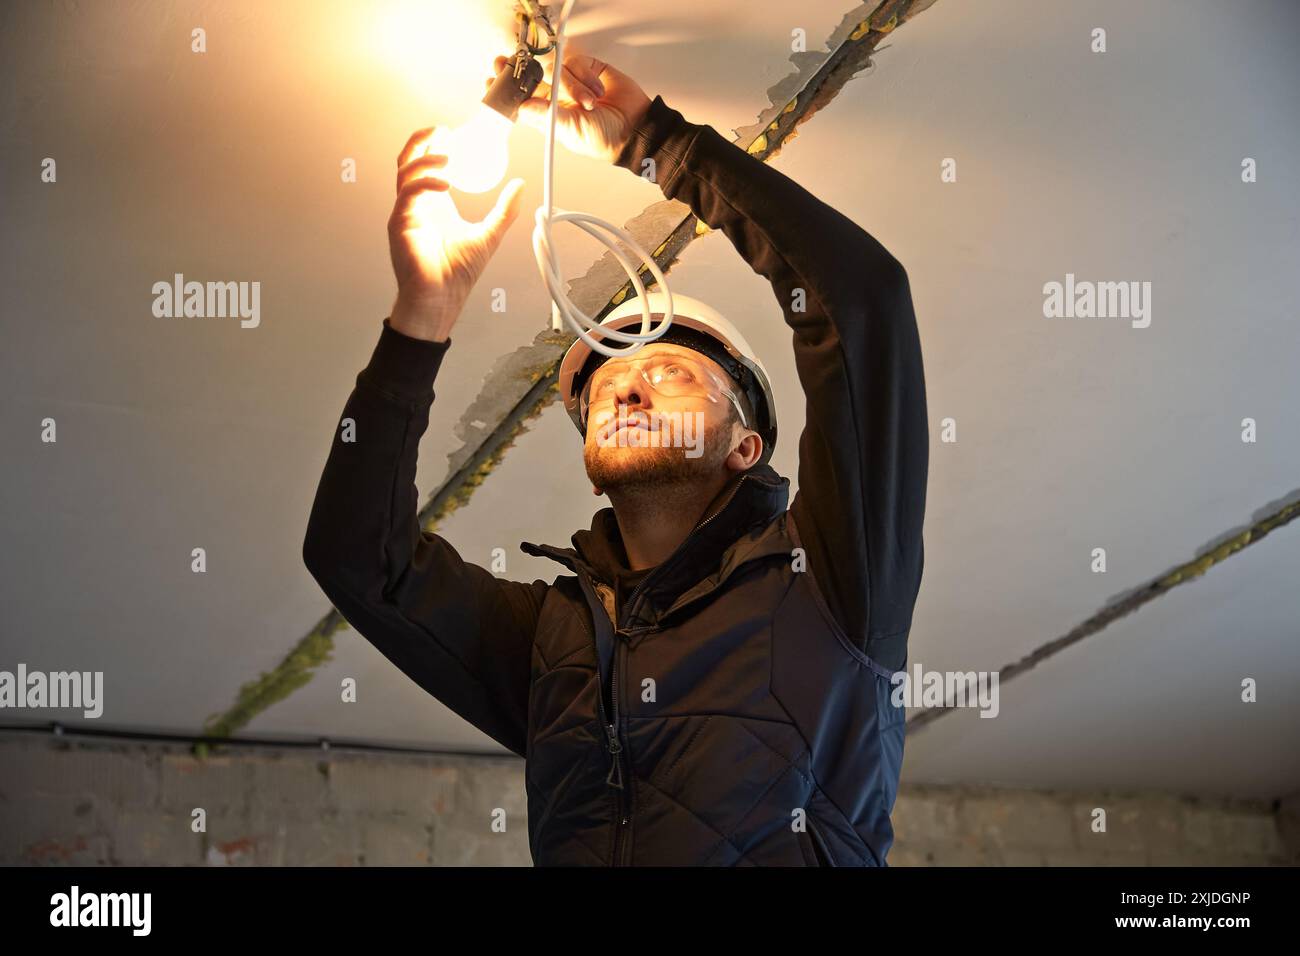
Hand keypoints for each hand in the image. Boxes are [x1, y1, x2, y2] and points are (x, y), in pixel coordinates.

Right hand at [387, 127, 525, 341]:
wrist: (442, 300)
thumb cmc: (457, 273)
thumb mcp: (489, 234)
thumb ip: (504, 210)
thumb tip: (520, 185)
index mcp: (434, 203)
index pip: (428, 164)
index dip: (436, 144)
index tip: (451, 132)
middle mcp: (417, 204)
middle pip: (409, 160)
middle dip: (422, 140)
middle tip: (442, 131)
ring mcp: (406, 213)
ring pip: (405, 172)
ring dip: (425, 159)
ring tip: (447, 158)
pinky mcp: (400, 224)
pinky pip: (407, 194)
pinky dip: (424, 183)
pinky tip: (444, 183)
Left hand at [486, 50, 651, 163]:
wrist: (635, 129)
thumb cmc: (604, 140)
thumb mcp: (571, 132)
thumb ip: (547, 116)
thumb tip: (522, 106)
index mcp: (548, 116)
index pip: (522, 99)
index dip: (507, 90)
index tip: (493, 80)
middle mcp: (557, 98)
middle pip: (531, 77)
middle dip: (519, 70)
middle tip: (506, 62)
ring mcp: (571, 82)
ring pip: (556, 70)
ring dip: (573, 86)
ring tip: (589, 103)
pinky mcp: (587, 69)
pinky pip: (575, 63)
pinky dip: (585, 77)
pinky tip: (597, 91)